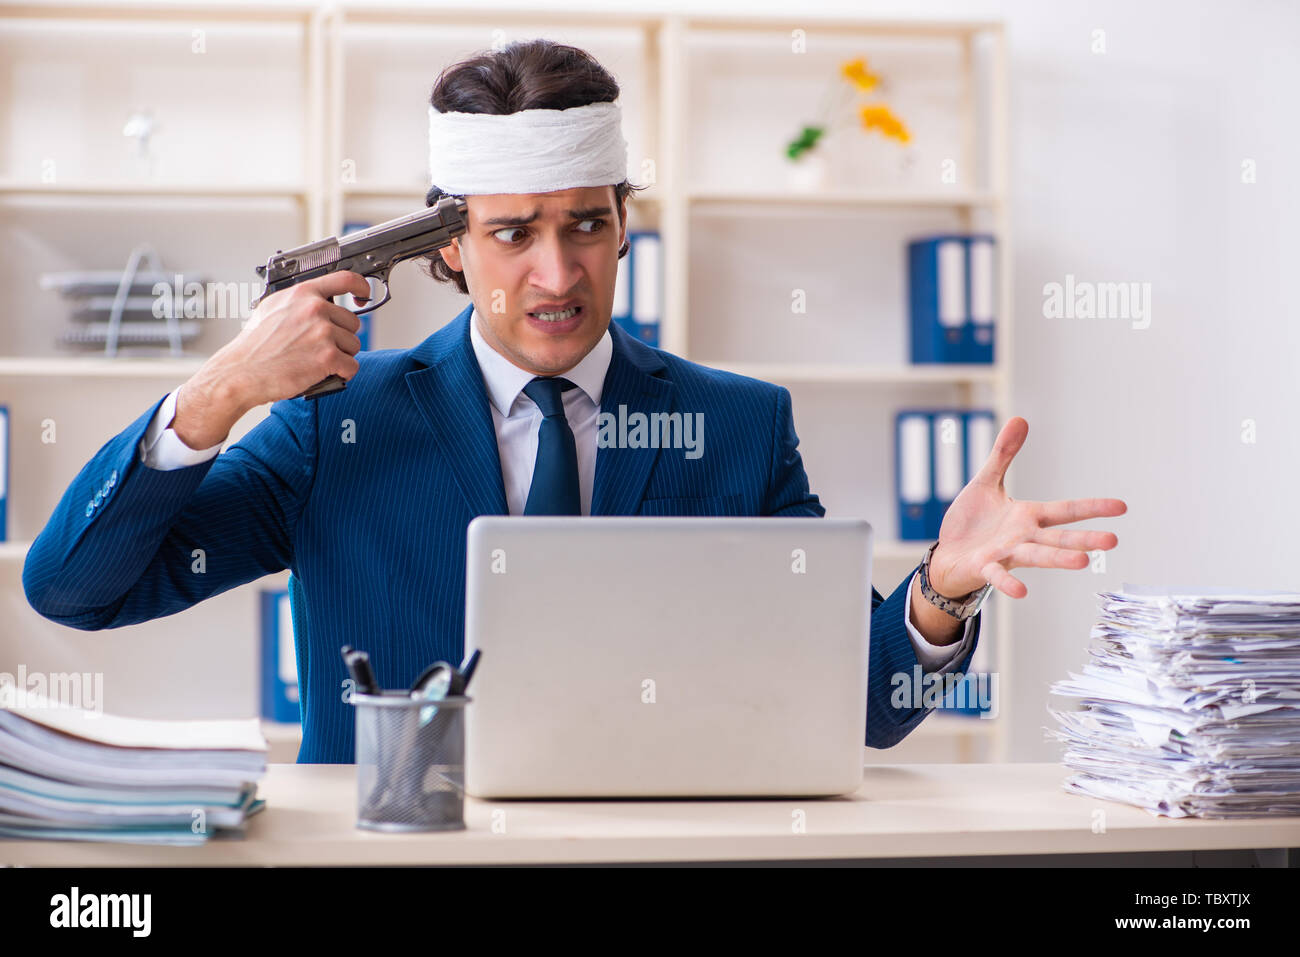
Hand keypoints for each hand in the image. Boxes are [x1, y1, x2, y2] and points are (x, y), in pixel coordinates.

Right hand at [171, 271, 368, 448]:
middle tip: (320, 347)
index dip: (360, 287)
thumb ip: (298, 301)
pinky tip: (326, 373)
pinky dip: (343, 373)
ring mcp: (323, 332)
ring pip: (354, 345)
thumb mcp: (271, 308)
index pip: (345, 279)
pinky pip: (352, 366)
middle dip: (341, 337)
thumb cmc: (253, 344)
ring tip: (317, 360)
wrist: (241, 371)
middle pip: (352, 322)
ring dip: (342, 356)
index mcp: (303, 294)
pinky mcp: (327, 357)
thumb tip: (317, 299)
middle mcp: (315, 309)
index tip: (363, 295)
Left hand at [926, 417, 1126, 599]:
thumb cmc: (972, 523)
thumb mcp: (986, 482)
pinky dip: (1008, 583)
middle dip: (1085, 538)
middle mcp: (1023, 537)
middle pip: (1058, 537)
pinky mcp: (984, 566)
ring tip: (1082, 562)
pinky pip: (997, 576)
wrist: (948, 554)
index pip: (1065, 510)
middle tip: (1113, 541)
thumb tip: (1020, 418)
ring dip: (1057, 559)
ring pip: (1036, 556)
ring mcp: (1005, 554)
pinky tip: (1021, 593)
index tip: (1122, 507)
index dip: (1092, 507)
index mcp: (1028, 517)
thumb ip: (1004, 455)